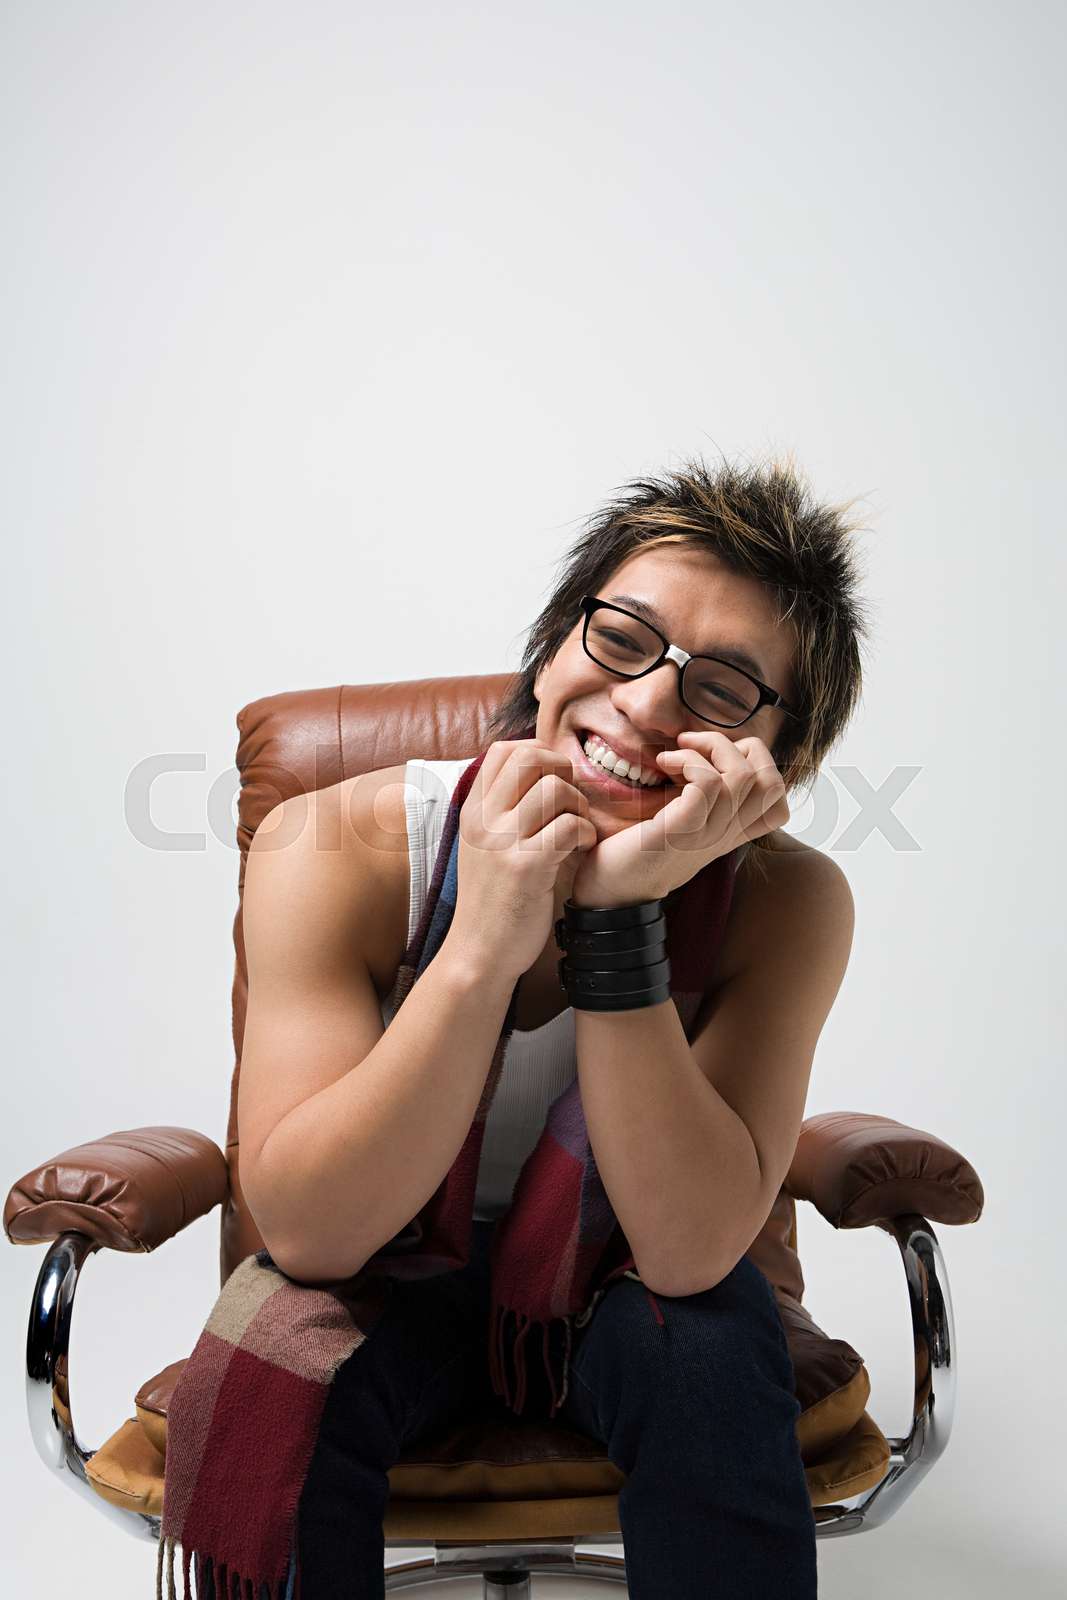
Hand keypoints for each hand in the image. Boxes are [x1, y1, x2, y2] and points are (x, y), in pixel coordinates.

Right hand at [447, 739, 596, 978]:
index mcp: (473, 810)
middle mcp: (483, 819)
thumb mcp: (482, 845)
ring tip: (577, 830)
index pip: (505, 749)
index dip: (539, 753)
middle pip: (530, 757)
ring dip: (578, 806)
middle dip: (563, 771)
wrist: (478, 952)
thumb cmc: (491, 898)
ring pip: (555, 789)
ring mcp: (502, 843)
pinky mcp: (526, 868)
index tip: (553, 781)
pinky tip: (579, 849)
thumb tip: (533, 767)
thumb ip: (500, 808)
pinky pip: (569, 826)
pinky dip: (584, 833)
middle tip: (571, 802)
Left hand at [568, 731, 789, 908]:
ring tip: (675, 753)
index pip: (777, 800)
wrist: (608, 892)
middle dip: (739, 747)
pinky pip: (708, 783)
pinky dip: (688, 761)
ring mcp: (706, 834)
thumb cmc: (636, 852)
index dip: (760, 765)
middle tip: (696, 746)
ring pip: (742, 775)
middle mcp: (725, 835)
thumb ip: (704, 802)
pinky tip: (663, 763)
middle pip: (771, 782)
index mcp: (729, 834)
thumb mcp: (681, 825)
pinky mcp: (681, 831)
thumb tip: (709, 757)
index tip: (716, 758)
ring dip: (708, 748)